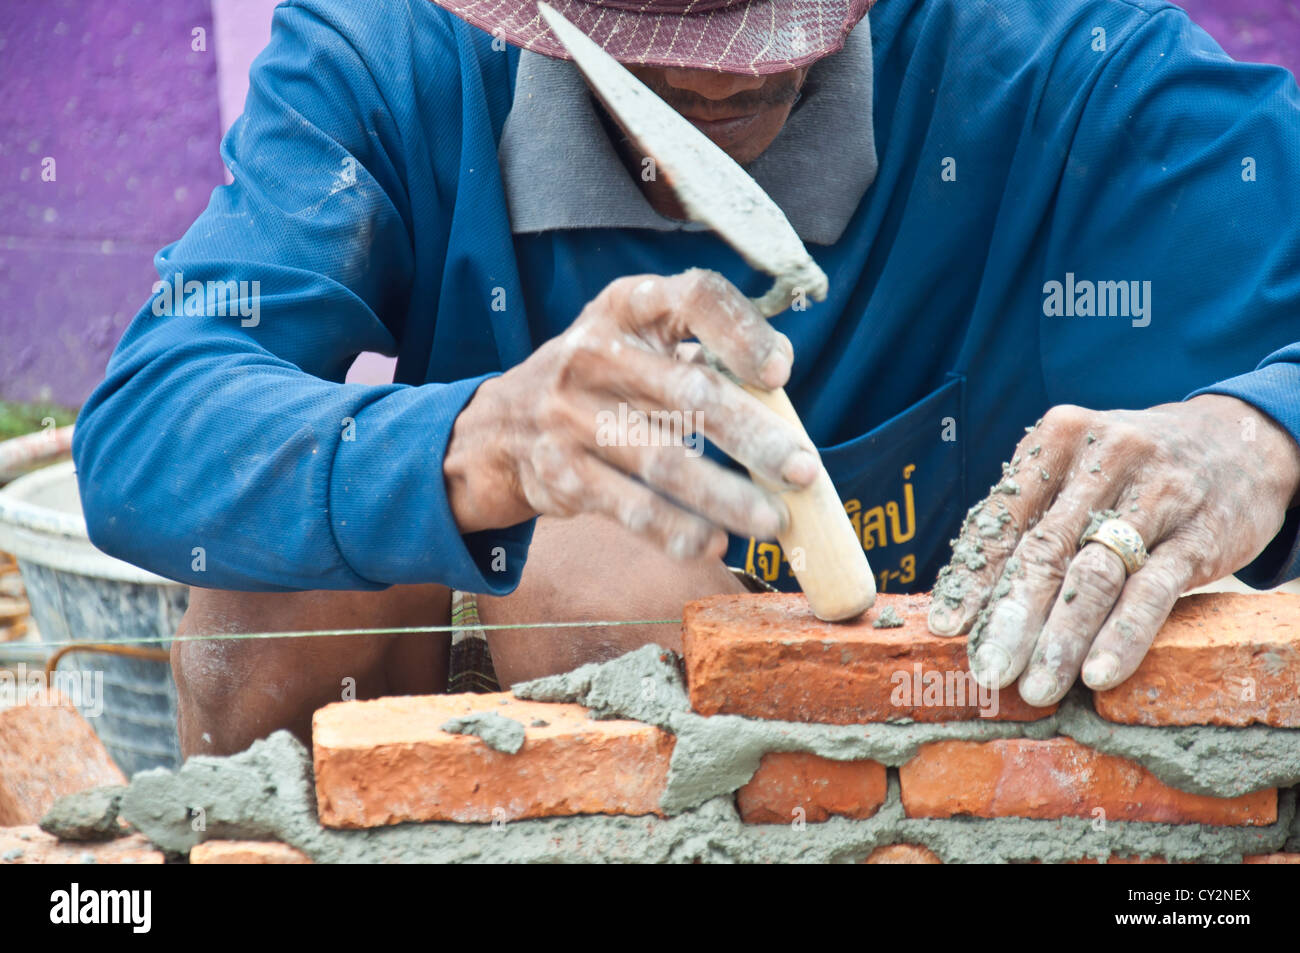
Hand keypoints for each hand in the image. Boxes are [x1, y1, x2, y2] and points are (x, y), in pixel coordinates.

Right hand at [444, 269, 819, 558]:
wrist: (505, 425)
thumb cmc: (604, 379)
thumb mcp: (640, 342)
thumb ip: (704, 356)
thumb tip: (778, 389)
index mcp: (627, 306)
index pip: (694, 298)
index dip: (741, 332)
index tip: (780, 373)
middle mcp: (595, 352)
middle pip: (689, 393)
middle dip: (754, 437)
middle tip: (803, 471)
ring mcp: (572, 414)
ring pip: (664, 461)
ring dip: (725, 497)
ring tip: (772, 522)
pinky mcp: (562, 471)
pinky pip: (630, 506)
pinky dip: (676, 529)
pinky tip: (712, 542)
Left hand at [928, 395, 1299, 704]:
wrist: (1237, 442)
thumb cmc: (1130, 469)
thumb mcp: (1077, 468)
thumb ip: (1029, 518)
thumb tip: (969, 602)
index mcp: (1058, 437)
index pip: (1002, 517)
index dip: (972, 577)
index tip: (946, 627)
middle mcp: (1105, 457)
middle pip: (1044, 551)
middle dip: (1011, 619)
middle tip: (988, 670)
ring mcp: (1157, 493)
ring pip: (1094, 575)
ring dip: (1060, 638)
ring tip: (1036, 687)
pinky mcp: (1200, 533)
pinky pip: (1153, 591)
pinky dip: (1121, 635)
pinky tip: (1098, 674)